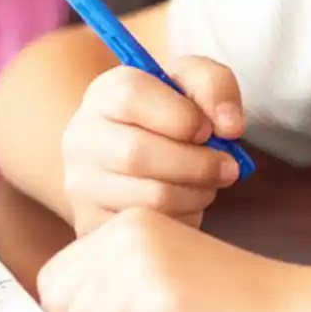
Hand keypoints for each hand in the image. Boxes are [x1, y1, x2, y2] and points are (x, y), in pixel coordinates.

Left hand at [38, 208, 291, 311]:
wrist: (286, 311)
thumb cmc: (227, 300)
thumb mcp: (161, 269)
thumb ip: (110, 281)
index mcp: (129, 223)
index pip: (55, 281)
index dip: (77, 311)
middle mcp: (129, 240)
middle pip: (63, 309)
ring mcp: (141, 273)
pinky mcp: (156, 310)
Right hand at [60, 57, 246, 234]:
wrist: (141, 152)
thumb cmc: (171, 113)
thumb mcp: (193, 82)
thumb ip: (215, 86)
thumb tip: (229, 126)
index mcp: (103, 94)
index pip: (130, 97)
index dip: (181, 115)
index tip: (207, 129)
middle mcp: (81, 138)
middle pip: (137, 155)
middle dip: (198, 163)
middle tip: (227, 165)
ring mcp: (81, 186)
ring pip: (148, 199)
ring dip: (196, 193)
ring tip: (206, 182)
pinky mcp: (93, 226)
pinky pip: (149, 229)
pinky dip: (182, 218)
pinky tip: (186, 202)